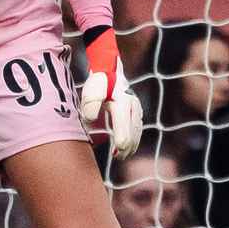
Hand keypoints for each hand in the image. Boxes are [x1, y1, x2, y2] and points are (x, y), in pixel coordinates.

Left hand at [78, 27, 141, 159]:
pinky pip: (138, 127)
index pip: (124, 128)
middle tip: (118, 157)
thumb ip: (90, 105)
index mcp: (122, 103)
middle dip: (126, 147)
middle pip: (133, 133)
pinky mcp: (136, 110)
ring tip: (122, 155)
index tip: (116, 152)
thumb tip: (91, 120)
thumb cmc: (99, 82)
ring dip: (131, 145)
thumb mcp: (90, 92)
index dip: (121, 143)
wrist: (109, 70)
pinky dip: (134, 138)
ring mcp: (136, 108)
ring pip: (137, 131)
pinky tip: (127, 147)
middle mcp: (133, 106)